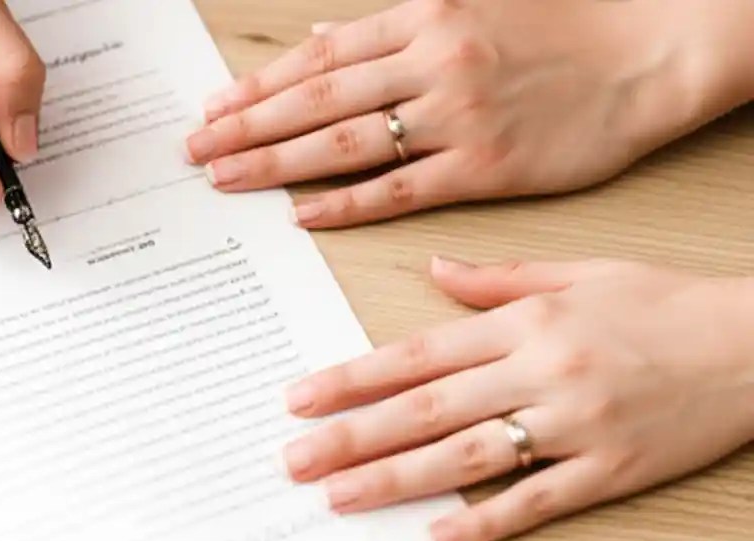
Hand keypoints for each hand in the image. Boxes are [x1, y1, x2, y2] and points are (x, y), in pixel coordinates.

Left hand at [186, 0, 753, 227]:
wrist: (650, 50)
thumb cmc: (561, 28)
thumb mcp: (471, 3)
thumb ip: (389, 26)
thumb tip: (321, 38)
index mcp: (425, 18)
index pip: (320, 57)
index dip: (260, 85)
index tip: (213, 108)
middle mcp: (432, 62)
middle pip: (316, 99)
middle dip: (246, 126)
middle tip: (195, 151)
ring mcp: (457, 115)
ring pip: (345, 144)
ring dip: (276, 163)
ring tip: (226, 179)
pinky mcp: (486, 166)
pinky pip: (400, 189)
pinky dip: (346, 203)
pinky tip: (302, 215)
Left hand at [281, 258, 753, 540]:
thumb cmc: (668, 302)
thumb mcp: (579, 272)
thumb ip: (497, 279)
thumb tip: (432, 270)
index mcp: (527, 322)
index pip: (418, 354)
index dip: (352, 379)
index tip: (301, 398)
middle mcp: (541, 370)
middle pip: (426, 408)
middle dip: (351, 436)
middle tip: (294, 459)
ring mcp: (576, 423)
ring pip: (467, 456)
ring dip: (395, 478)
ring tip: (338, 496)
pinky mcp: (612, 469)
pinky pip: (539, 498)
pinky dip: (487, 518)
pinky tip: (440, 535)